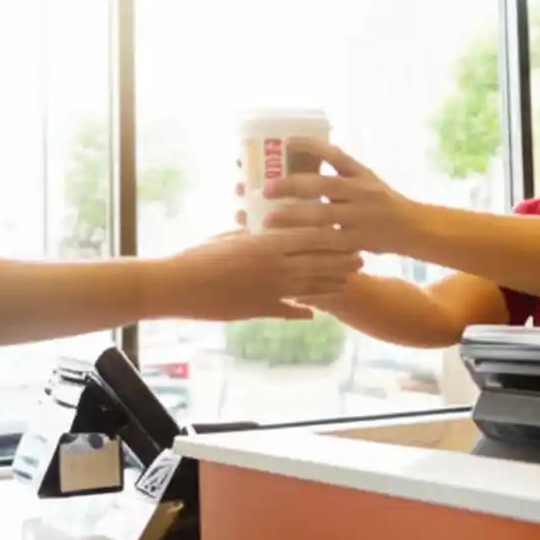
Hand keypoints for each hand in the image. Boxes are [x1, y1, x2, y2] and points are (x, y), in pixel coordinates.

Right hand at [146, 227, 362, 320]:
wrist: (178, 286)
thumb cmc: (198, 257)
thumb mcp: (228, 239)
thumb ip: (251, 234)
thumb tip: (261, 226)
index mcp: (267, 242)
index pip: (309, 236)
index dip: (333, 236)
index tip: (349, 233)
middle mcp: (274, 265)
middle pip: (318, 262)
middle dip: (341, 261)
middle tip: (361, 259)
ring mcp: (269, 289)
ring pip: (310, 286)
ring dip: (331, 284)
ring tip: (347, 282)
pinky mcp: (259, 309)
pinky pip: (288, 309)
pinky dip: (303, 310)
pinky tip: (314, 313)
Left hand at [253, 138, 421, 252]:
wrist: (414, 228)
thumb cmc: (382, 202)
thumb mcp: (367, 180)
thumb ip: (341, 173)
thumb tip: (303, 158)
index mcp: (361, 173)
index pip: (335, 154)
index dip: (311, 146)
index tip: (287, 142)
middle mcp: (362, 192)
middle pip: (323, 185)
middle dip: (292, 185)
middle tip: (266, 188)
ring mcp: (361, 217)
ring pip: (323, 216)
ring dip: (293, 218)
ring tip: (268, 220)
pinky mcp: (359, 241)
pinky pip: (329, 243)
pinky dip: (307, 244)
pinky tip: (288, 246)